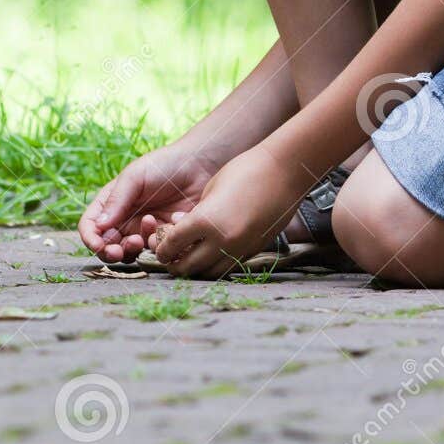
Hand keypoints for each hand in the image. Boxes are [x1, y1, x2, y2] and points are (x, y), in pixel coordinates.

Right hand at [79, 142, 219, 263]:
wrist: (199, 167)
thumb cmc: (163, 165)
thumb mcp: (134, 177)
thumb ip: (116, 200)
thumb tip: (99, 226)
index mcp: (111, 204)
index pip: (91, 226)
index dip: (90, 239)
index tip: (98, 245)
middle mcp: (124, 220)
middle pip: (107, 246)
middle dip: (110, 252)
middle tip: (119, 251)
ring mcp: (144, 231)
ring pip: (130, 254)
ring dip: (133, 250)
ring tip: (143, 237)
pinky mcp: (164, 238)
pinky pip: (156, 251)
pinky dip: (158, 244)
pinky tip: (168, 225)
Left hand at [151, 148, 298, 277]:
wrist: (284, 172)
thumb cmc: (244, 171)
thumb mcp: (211, 190)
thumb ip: (196, 214)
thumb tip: (183, 229)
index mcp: (205, 221)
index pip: (174, 244)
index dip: (163, 250)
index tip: (159, 250)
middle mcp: (223, 240)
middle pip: (190, 266)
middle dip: (176, 266)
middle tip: (170, 261)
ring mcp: (241, 248)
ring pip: (211, 272)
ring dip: (197, 269)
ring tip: (190, 260)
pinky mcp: (255, 250)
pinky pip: (230, 266)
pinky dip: (217, 264)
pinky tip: (212, 254)